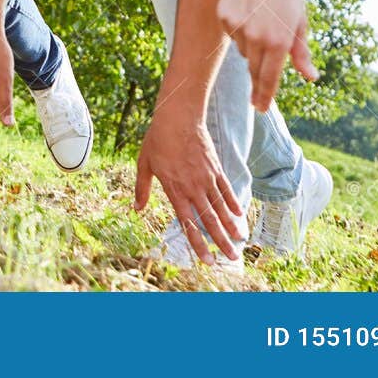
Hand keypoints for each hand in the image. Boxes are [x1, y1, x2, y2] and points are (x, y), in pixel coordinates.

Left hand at [134, 97, 245, 262]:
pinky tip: (239, 215)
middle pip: (209, 220)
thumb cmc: (158, 140)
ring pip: (221, 207)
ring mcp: (207, 178)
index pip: (188, 223)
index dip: (198, 244)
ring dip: (231, 226)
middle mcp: (193, 188)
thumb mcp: (144, 164)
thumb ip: (142, 188)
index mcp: (175, 190)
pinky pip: (226, 189)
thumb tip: (136, 209)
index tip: (206, 260)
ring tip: (240, 242)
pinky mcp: (216, 168)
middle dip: (221, 242)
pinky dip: (233, 203)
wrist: (178, 117)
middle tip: (231, 258)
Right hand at [217, 0, 315, 112]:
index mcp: (279, 42)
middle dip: (257, 77)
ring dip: (251, 45)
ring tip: (260, 21)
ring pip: (243, 50)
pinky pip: (231, 34)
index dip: (264, 96)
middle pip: (253, 68)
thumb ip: (301, 54)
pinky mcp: (225, 17)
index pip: (269, 79)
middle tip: (257, 89)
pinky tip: (248, 11)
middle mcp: (258, 38)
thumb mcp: (300, 24)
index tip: (260, 109)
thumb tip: (311, 78)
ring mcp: (239, 27)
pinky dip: (239, 28)